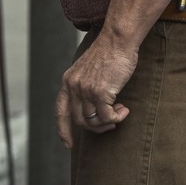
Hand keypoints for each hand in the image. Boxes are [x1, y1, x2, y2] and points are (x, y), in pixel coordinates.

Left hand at [54, 31, 136, 147]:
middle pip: (80, 120)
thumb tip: (91, 110)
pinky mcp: (100, 92)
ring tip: (119, 111)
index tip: (68, 144)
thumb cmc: (108, 53)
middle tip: (110, 122)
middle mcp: (73, 86)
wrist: (117, 40)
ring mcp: (85, 90)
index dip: (63, 130)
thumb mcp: (87, 69)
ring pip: (93, 121)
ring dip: (108, 121)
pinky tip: (125, 110)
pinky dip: (117, 117)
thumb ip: (84, 86)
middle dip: (96, 126)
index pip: (60, 111)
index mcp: (68, 81)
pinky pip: (107, 117)